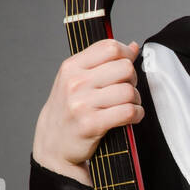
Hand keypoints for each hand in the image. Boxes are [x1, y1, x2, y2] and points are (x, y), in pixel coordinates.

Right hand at [32, 38, 143, 185]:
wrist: (53, 143)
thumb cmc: (68, 110)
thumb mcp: (76, 80)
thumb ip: (102, 62)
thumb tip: (133, 46)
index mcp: (71, 67)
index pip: (110, 47)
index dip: (127, 54)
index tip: (129, 64)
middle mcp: (75, 83)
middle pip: (124, 68)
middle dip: (132, 79)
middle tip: (126, 89)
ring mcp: (82, 104)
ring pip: (128, 91)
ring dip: (135, 100)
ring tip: (128, 105)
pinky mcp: (91, 124)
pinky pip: (127, 112)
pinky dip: (136, 114)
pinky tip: (130, 116)